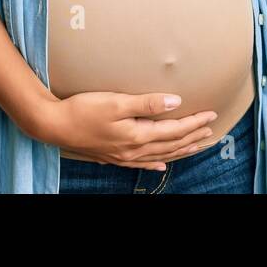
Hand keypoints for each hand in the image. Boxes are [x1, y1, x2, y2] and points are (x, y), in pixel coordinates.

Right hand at [36, 92, 218, 169]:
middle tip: (211, 130)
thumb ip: (147, 103)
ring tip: (196, 146)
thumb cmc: (83, 109)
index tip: (212, 115)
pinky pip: (142, 163)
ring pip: (161, 155)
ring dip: (181, 150)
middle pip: (171, 144)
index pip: (174, 130)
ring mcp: (123, 155)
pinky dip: (156, 162)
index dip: (194, 122)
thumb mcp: (116, 102)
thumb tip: (176, 102)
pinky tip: (162, 164)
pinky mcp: (113, 156)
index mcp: (138, 134)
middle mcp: (134, 149)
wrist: (54, 125)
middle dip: (193, 136)